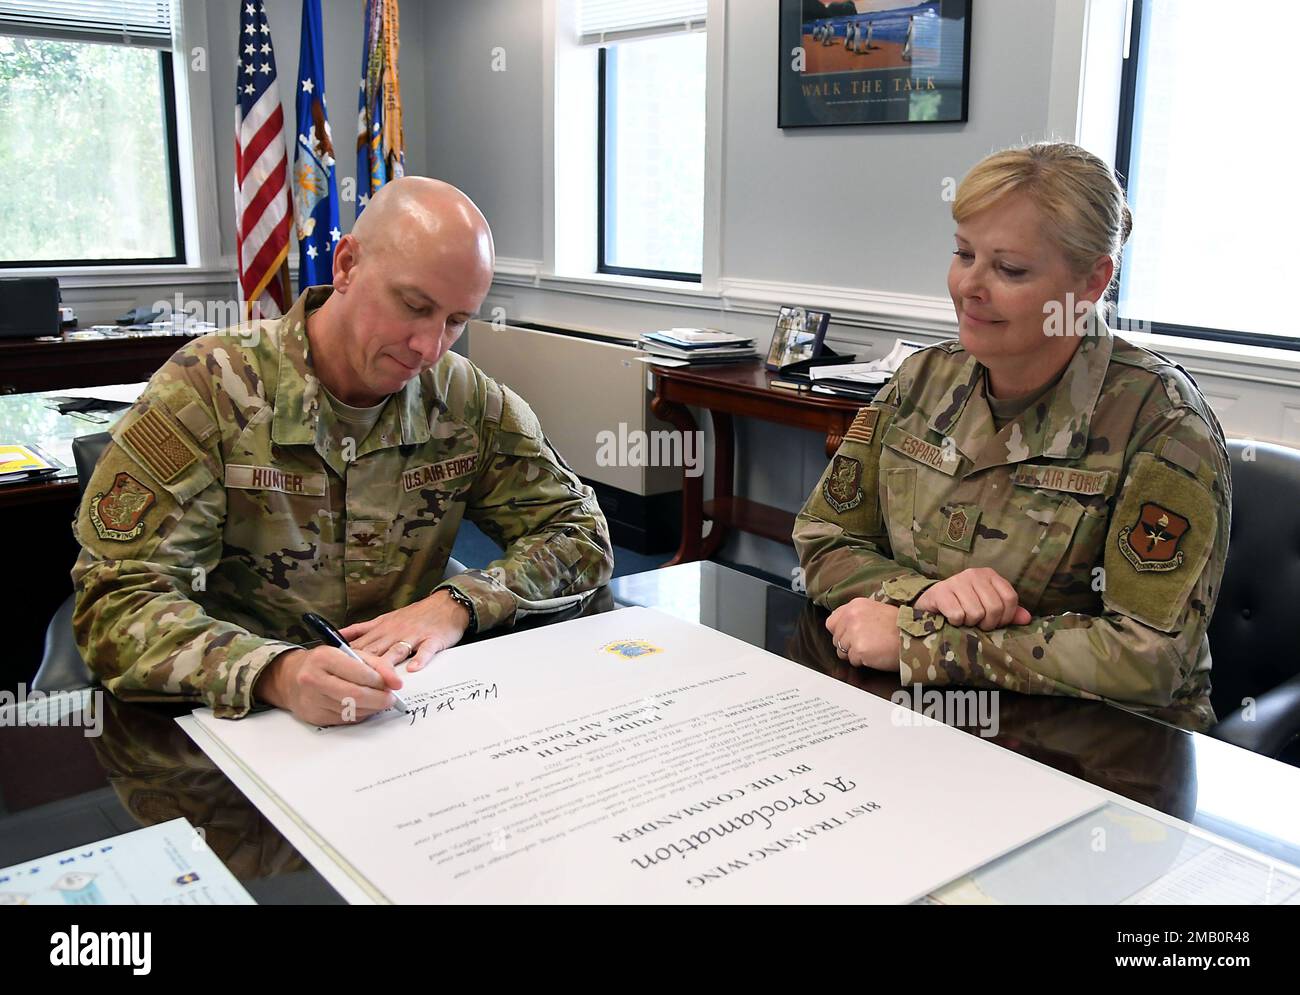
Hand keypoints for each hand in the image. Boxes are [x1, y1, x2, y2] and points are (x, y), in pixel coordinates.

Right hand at [256, 644, 402, 724]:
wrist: (291, 678)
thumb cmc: (325, 663)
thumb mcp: (348, 653)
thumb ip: (375, 664)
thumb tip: (395, 682)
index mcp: (324, 657)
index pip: (359, 672)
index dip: (381, 681)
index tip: (395, 685)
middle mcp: (314, 679)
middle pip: (355, 695)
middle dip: (379, 699)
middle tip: (391, 699)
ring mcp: (312, 699)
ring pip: (352, 710)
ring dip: (371, 708)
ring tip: (378, 701)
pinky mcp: (314, 716)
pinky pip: (345, 719)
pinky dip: (360, 714)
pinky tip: (363, 707)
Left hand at [339, 589, 471, 673]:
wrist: (446, 604)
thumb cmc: (415, 615)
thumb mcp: (384, 619)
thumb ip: (362, 630)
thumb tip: (338, 637)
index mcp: (381, 629)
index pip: (360, 645)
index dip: (346, 659)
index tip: (333, 673)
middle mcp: (394, 632)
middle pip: (375, 650)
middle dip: (363, 667)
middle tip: (351, 683)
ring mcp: (414, 636)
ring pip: (397, 651)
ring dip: (388, 664)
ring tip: (380, 680)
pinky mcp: (432, 640)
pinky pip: (425, 650)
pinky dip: (419, 659)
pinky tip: (414, 669)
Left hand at [825, 597, 902, 670]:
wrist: (914, 637)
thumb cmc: (899, 626)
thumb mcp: (876, 610)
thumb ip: (857, 616)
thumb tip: (843, 627)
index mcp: (855, 605)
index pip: (831, 622)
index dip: (840, 632)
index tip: (850, 636)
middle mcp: (851, 616)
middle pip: (836, 638)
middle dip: (847, 645)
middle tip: (867, 643)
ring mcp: (854, 633)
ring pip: (842, 651)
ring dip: (854, 654)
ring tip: (872, 648)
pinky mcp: (859, 649)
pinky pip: (853, 661)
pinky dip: (863, 662)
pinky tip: (875, 654)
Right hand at [913, 567, 1030, 630]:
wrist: (931, 603)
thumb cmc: (963, 605)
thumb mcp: (988, 607)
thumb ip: (1009, 612)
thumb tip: (1027, 618)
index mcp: (989, 575)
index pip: (1010, 598)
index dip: (1006, 617)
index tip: (996, 624)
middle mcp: (974, 574)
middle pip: (995, 607)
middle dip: (988, 623)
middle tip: (978, 624)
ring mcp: (956, 581)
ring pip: (976, 613)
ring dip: (970, 623)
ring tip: (964, 619)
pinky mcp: (941, 591)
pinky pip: (957, 615)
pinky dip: (955, 623)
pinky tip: (951, 618)